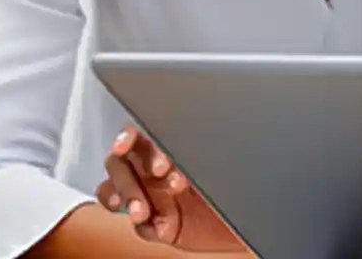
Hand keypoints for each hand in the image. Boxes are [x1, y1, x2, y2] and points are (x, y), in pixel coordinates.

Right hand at [96, 125, 244, 252]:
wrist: (246, 219)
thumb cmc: (237, 182)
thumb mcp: (221, 158)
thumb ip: (198, 149)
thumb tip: (189, 139)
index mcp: (166, 148)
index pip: (138, 137)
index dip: (126, 138)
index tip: (126, 145)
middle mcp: (153, 170)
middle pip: (119, 164)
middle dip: (130, 172)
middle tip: (158, 175)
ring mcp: (151, 196)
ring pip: (115, 192)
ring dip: (126, 197)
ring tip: (142, 210)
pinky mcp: (156, 223)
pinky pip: (137, 225)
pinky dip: (142, 224)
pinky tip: (153, 223)